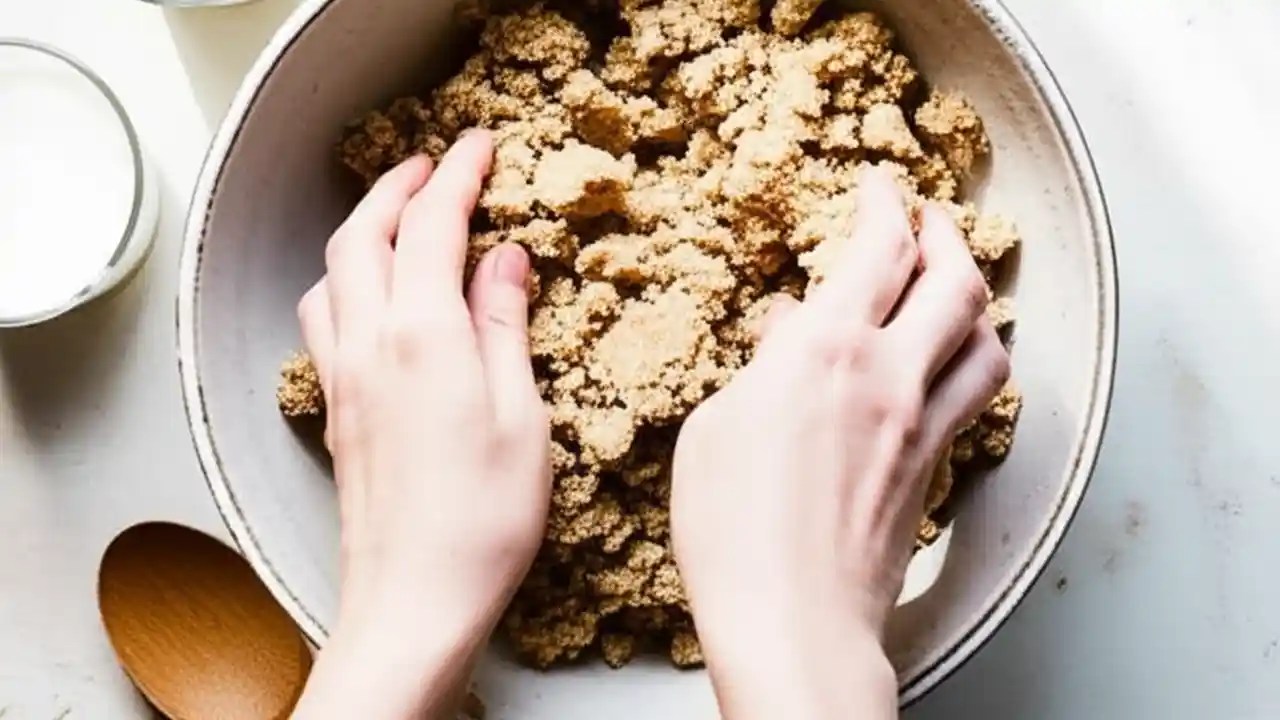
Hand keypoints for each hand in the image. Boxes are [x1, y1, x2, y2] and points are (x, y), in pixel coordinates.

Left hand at [291, 131, 550, 718]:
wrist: (412, 599)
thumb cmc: (483, 518)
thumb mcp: (522, 414)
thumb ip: (504, 325)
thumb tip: (506, 259)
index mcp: (424, 334)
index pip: (434, 224)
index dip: (458, 174)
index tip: (481, 143)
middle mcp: (370, 342)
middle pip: (366, 232)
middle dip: (400, 185)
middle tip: (434, 164)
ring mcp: (343, 374)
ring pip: (334, 270)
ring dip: (363, 227)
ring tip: (397, 217)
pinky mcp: (335, 407)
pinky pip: (322, 315)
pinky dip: (342, 278)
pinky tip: (365, 295)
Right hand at [671, 167, 1009, 718]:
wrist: (793, 619)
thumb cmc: (733, 530)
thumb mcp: (714, 428)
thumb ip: (760, 368)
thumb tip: (785, 333)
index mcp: (824, 350)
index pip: (879, 248)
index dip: (885, 204)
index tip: (879, 187)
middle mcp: (888, 375)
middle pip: (955, 278)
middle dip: (946, 234)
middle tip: (929, 220)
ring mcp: (921, 423)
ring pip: (986, 337)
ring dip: (975, 298)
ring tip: (955, 286)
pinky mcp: (933, 468)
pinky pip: (973, 396)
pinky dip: (970, 361)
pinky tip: (946, 365)